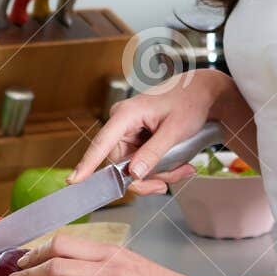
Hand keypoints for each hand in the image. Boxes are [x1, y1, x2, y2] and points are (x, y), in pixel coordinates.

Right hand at [69, 69, 227, 195]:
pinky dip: (161, 168)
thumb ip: (154, 153)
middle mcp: (122, 123)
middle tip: (167, 182)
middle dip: (148, 177)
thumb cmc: (189, 102)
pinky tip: (180, 164)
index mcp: (126, 114)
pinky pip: (142, 163)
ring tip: (183, 168)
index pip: (101, 143)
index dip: (87, 164)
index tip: (74, 181)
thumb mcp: (175, 130)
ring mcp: (129, 132)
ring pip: (134, 168)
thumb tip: (134, 173)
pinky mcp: (138, 139)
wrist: (203, 93)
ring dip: (159, 173)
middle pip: (121, 165)